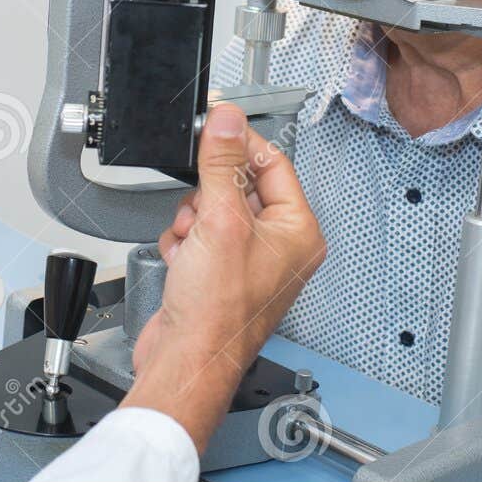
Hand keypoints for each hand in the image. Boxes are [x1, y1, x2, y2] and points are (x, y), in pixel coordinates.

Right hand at [119, 103, 325, 453]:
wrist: (186, 361)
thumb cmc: (218, 312)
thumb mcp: (220, 220)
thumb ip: (222, 163)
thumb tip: (228, 120)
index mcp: (298, 231)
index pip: (273, 164)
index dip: (240, 146)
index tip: (214, 129)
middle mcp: (280, 247)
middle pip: (238, 186)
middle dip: (208, 196)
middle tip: (202, 212)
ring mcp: (250, 262)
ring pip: (213, 209)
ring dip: (192, 221)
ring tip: (192, 244)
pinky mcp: (221, 275)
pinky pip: (200, 235)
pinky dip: (184, 243)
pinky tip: (183, 262)